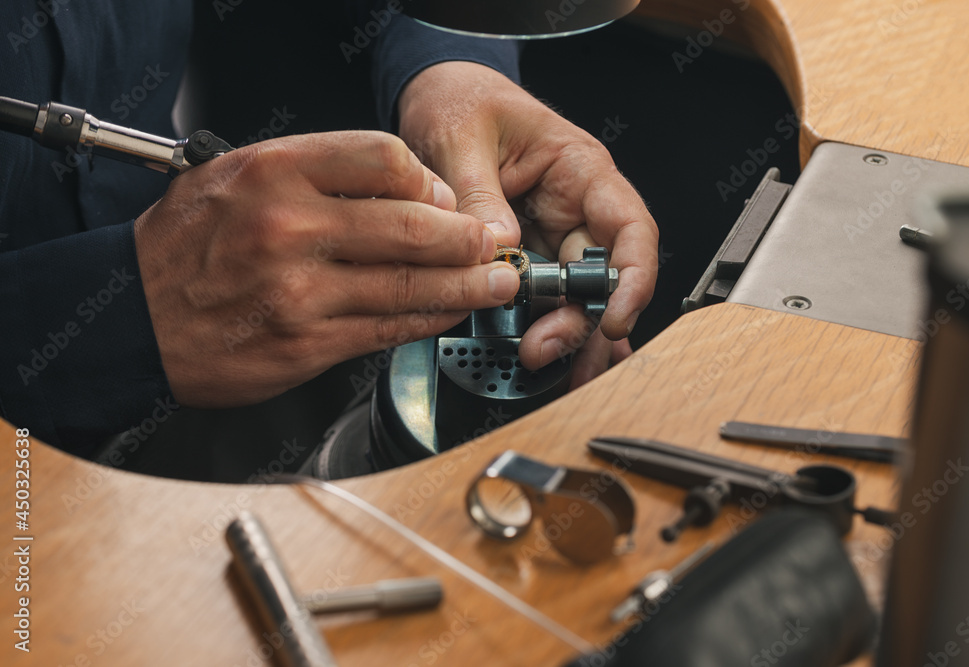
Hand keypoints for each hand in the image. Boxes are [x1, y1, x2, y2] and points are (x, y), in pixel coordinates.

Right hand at [135, 131, 519, 406]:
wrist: (132, 319)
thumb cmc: (185, 247)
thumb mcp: (235, 178)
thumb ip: (315, 174)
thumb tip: (402, 187)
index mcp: (274, 172)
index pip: (384, 158)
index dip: (428, 180)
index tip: (443, 199)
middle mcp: (290, 228)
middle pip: (412, 226)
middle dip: (468, 240)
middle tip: (493, 245)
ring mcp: (300, 291)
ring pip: (410, 285)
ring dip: (466, 286)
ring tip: (496, 283)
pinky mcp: (307, 343)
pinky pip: (388, 329)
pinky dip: (429, 320)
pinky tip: (449, 313)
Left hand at [398, 62, 657, 384]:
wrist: (438, 98)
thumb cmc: (462, 100)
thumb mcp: (460, 136)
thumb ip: (478, 193)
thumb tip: (497, 246)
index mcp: (578, 167)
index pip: (628, 226)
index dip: (631, 278)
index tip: (613, 317)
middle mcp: (574, 206)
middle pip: (599, 275)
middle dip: (580, 320)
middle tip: (544, 348)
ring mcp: (551, 234)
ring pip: (575, 295)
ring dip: (566, 334)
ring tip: (548, 367)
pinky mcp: (526, 255)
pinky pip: (543, 297)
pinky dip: (545, 327)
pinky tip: (552, 361)